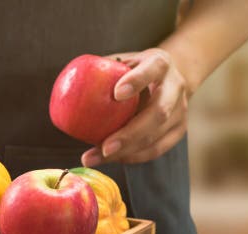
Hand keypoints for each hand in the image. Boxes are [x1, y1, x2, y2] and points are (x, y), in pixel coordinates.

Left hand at [81, 48, 190, 166]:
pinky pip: (155, 150)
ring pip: (156, 137)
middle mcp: (176, 87)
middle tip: (104, 147)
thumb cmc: (134, 69)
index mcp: (161, 63)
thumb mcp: (122, 61)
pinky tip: (110, 159)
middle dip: (130, 133)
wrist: (170, 77)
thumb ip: (103, 71)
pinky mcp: (178, 131)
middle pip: (158, 113)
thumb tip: (66, 85)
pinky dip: (132, 157)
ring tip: (95, 158)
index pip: (153, 69)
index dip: (137, 81)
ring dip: (125, 152)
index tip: (116, 93)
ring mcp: (181, 111)